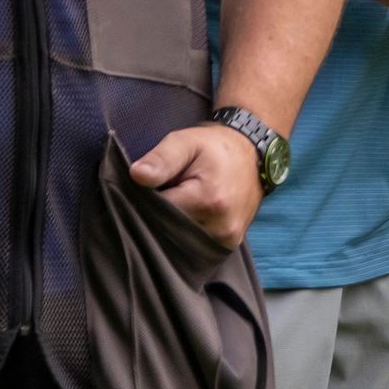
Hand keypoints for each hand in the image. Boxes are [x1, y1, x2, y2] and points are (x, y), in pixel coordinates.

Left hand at [132, 122, 264, 245]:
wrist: (252, 153)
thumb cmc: (214, 146)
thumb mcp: (186, 142)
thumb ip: (162, 158)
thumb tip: (137, 175)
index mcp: (208, 200)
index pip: (156, 213)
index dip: (146, 201)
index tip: (152, 187)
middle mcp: (220, 226)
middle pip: (168, 232)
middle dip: (159, 216)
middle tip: (167, 192)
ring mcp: (227, 240)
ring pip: (181, 242)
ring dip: (172, 227)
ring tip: (180, 203)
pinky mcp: (230, 245)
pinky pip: (196, 246)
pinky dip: (187, 234)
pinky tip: (189, 216)